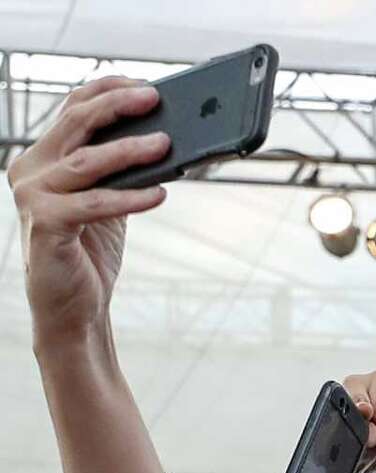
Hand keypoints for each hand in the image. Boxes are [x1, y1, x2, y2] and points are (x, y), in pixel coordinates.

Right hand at [9, 78, 170, 350]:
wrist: (72, 308)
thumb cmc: (90, 252)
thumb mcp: (109, 201)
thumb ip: (123, 171)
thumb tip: (166, 141)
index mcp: (43, 157)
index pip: (72, 109)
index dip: (107, 90)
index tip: (145, 84)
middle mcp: (31, 169)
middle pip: (75, 123)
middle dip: (117, 106)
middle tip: (155, 98)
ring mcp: (33, 196)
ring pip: (86, 161)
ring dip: (129, 150)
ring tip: (167, 143)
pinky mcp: (45, 224)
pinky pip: (94, 204)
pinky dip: (129, 197)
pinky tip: (159, 193)